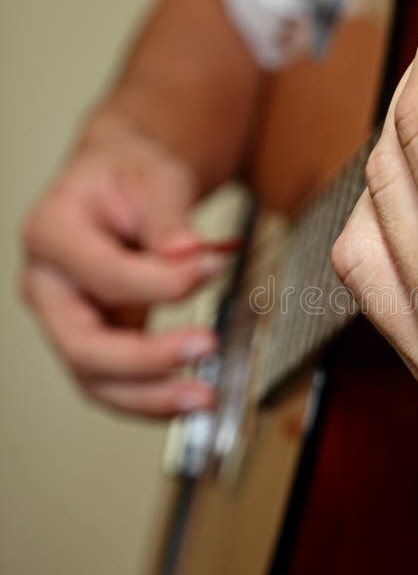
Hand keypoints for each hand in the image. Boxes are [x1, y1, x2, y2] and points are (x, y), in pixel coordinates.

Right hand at [21, 122, 225, 417]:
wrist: (122, 187)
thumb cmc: (129, 177)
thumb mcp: (153, 176)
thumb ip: (168, 216)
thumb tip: (189, 255)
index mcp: (52, 234)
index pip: (103, 273)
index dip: (160, 281)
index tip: (212, 269)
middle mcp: (49, 286)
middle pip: (82, 345)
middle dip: (147, 358)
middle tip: (206, 345)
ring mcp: (68, 320)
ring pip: (95, 380)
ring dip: (152, 397)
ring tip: (205, 397)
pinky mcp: (98, 340)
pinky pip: (116, 385)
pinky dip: (153, 399)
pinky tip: (189, 398)